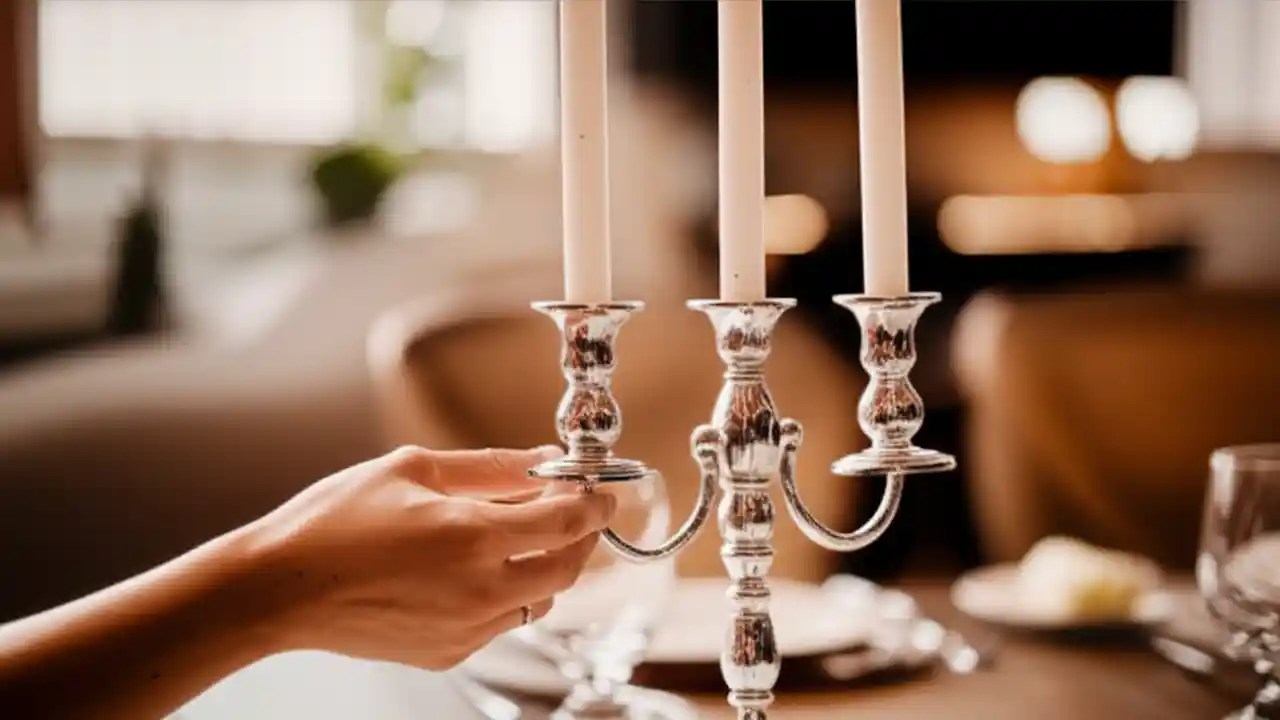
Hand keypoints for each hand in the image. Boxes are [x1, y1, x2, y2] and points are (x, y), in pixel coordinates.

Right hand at [242, 445, 614, 669]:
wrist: (281, 589)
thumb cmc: (336, 521)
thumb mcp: (414, 470)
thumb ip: (490, 467)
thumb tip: (543, 460)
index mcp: (474, 536)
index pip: (567, 522)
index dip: (594, 504)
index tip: (602, 491)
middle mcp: (481, 589)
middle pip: (567, 567)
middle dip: (582, 537)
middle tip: (575, 512)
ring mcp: (467, 628)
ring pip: (539, 599)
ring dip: (545, 567)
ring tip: (520, 537)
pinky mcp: (449, 652)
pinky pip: (502, 622)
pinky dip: (507, 594)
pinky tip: (476, 570)